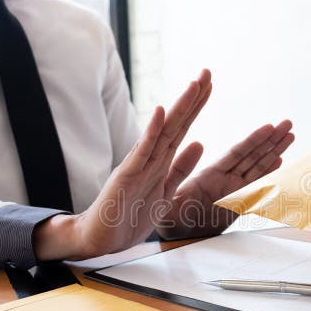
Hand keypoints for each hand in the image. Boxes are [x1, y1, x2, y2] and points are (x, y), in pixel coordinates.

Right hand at [34, 69, 211, 260]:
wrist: (100, 239)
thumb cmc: (129, 217)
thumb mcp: (165, 192)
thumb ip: (180, 169)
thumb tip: (199, 145)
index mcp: (160, 162)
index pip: (182, 129)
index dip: (197, 107)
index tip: (210, 84)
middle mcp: (150, 158)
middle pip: (176, 123)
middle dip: (192, 98)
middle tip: (207, 72)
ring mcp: (138, 165)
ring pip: (163, 132)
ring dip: (179, 108)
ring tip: (194, 85)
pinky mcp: (126, 176)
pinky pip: (142, 152)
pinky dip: (152, 132)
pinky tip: (161, 112)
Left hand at [156, 120, 294, 238]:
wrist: (172, 233)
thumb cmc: (168, 214)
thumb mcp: (171, 194)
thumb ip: (180, 174)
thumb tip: (196, 145)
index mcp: (210, 175)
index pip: (237, 154)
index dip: (253, 141)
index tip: (269, 127)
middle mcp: (224, 180)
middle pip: (252, 156)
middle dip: (271, 140)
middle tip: (287, 124)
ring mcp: (232, 191)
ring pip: (258, 168)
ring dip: (274, 151)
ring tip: (290, 136)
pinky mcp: (237, 205)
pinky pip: (256, 188)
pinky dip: (269, 175)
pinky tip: (280, 161)